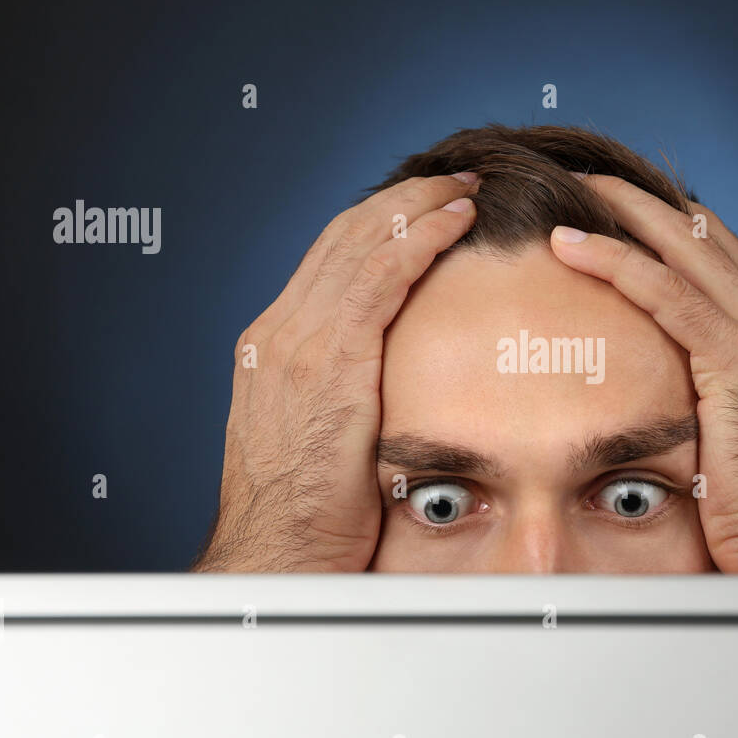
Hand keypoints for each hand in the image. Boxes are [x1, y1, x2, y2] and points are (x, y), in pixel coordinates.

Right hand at [192, 175, 478, 571]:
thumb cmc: (310, 517)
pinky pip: (380, 278)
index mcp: (272, 347)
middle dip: (401, 201)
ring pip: (362, 244)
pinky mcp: (328, 363)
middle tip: (451, 180)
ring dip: (419, 207)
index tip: (421, 207)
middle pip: (343, 239)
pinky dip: (421, 239)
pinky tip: (455, 220)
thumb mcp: (321, 441)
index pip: (329, 262)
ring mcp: (297, 343)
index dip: (378, 225)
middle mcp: (277, 333)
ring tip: (465, 187)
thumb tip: (390, 387)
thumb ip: (344, 397)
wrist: (279, 557)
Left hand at [549, 176, 737, 573]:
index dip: (671, 225)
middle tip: (589, 177)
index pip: (721, 257)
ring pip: (685, 250)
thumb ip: (710, 397)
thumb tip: (660, 392)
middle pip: (705, 236)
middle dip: (644, 201)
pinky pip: (668, 295)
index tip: (622, 206)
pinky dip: (618, 263)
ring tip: (573, 189)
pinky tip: (572, 247)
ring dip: (624, 213)